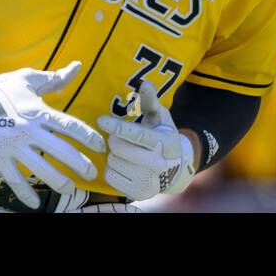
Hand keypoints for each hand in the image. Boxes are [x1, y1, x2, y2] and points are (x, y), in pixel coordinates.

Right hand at [0, 61, 105, 209]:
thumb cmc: (2, 87)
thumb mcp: (29, 79)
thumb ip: (55, 78)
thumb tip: (78, 67)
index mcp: (38, 111)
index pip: (70, 126)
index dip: (88, 137)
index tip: (101, 147)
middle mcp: (29, 129)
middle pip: (61, 150)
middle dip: (80, 164)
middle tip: (93, 174)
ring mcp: (13, 144)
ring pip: (40, 168)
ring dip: (59, 181)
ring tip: (71, 190)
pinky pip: (14, 178)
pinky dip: (24, 192)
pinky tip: (35, 203)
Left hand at [96, 80, 195, 200]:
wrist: (175, 169)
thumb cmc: (161, 136)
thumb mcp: (159, 117)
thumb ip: (151, 100)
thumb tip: (145, 83)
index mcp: (164, 142)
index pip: (137, 135)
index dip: (117, 127)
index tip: (101, 120)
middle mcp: (159, 164)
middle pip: (121, 150)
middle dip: (114, 140)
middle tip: (116, 138)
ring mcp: (150, 181)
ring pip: (114, 163)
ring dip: (113, 155)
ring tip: (122, 152)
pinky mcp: (139, 193)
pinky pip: (111, 177)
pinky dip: (111, 169)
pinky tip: (121, 165)